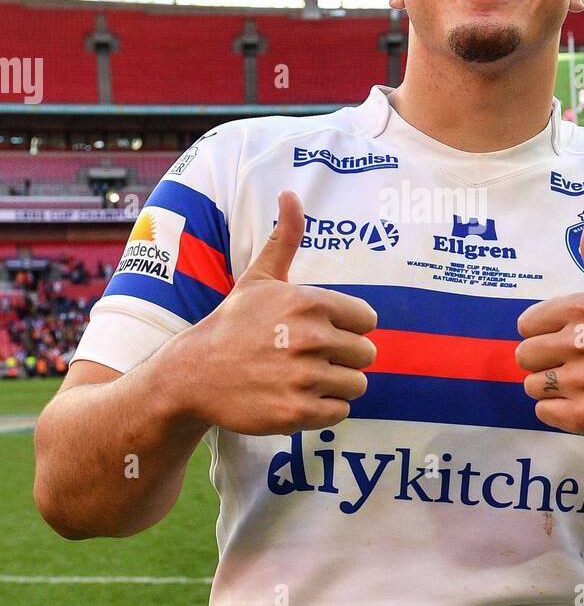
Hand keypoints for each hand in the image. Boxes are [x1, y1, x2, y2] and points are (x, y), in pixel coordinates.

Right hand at [173, 190, 376, 434]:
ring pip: (356, 385)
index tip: (321, 331)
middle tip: (309, 357)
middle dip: (344, 358)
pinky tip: (295, 397)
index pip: (368, 320)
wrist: (193, 374)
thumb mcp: (259, 277)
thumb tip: (290, 192)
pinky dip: (323, 408)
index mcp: (308, 302)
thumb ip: (285, 237)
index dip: (348, 327)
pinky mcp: (296, 412)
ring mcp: (303, 378)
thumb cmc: (233, 323)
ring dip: (335, 384)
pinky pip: (340, 412)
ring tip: (302, 377)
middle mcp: (310, 339)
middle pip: (366, 355)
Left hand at [515, 210, 583, 442]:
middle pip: (523, 355)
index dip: (544, 334)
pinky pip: (544, 413)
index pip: (525, 324)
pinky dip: (562, 413)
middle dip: (545, 362)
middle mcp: (583, 342)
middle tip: (578, 365)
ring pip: (532, 385)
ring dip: (553, 389)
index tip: (570, 339)